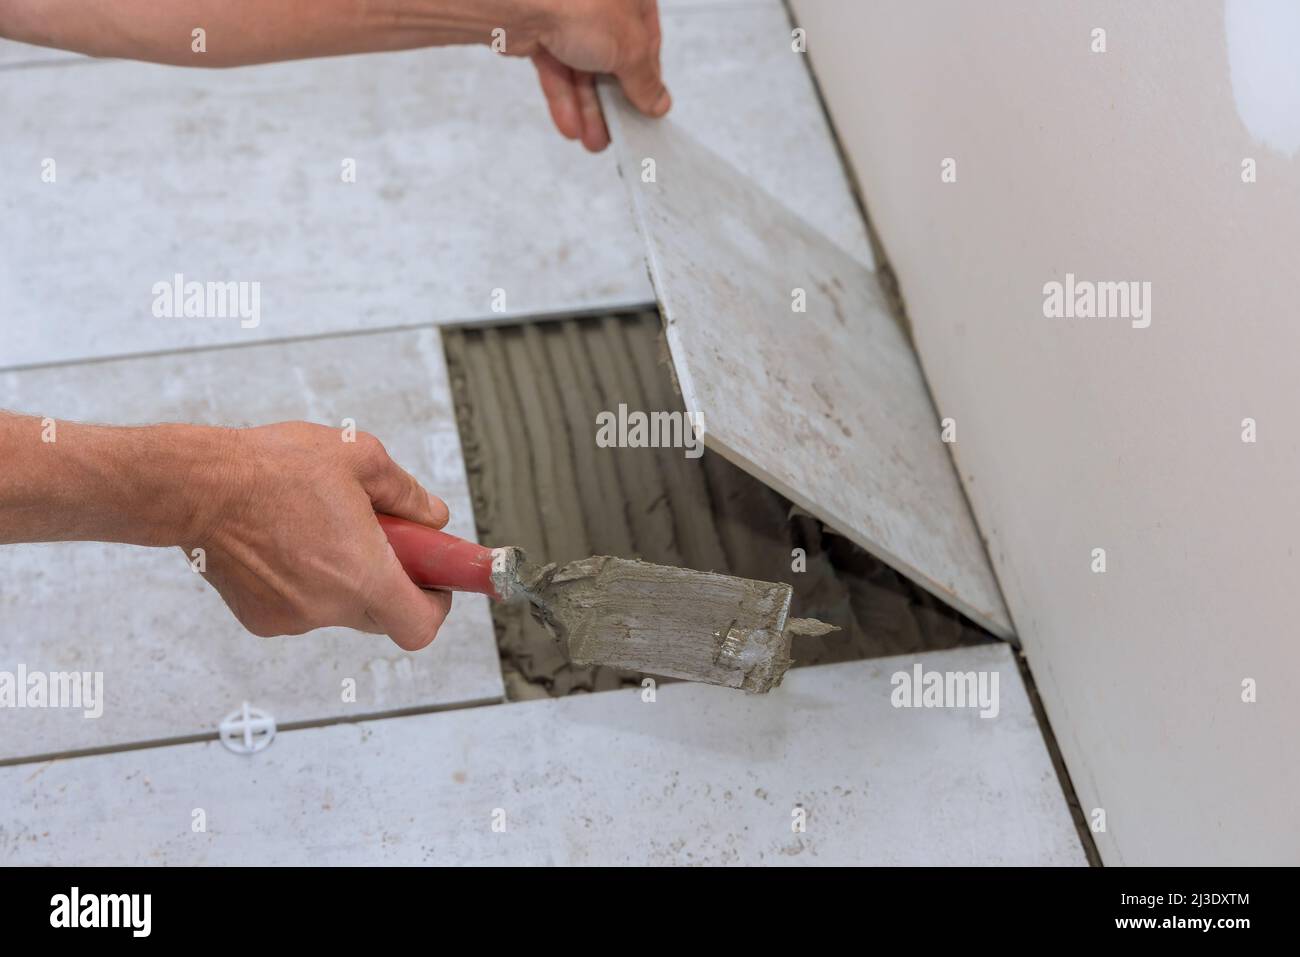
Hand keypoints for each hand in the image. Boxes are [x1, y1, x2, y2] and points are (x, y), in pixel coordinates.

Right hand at [189, 422, 452, 650]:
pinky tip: (287, 542)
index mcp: (361, 575)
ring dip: (345, 579)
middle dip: (392, 584)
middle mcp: (329, 607)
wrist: (196, 487)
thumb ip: (407, 494)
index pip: (420, 626)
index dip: (435, 607)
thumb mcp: (360, 458)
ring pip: (341, 609)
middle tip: (382, 543)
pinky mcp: (261, 620)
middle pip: (383, 617)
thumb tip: (433, 516)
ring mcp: (292, 619)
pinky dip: (307, 583)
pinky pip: (303, 607)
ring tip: (320, 529)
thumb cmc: (275, 467)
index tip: (432, 581)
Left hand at [523, 0, 670, 151]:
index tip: (645, 106)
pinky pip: (557, 69)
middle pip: (612, 59)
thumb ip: (645, 80)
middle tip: (618, 131)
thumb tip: (659, 103)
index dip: (645, 77)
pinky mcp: (538, 29)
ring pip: (583, 68)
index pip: (646, 40)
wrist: (517, 0)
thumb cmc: (580, 3)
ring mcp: (567, 14)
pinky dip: (564, 98)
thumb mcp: (629, 49)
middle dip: (613, 101)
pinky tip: (571, 125)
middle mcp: (599, 1)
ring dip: (588, 108)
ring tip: (593, 141)